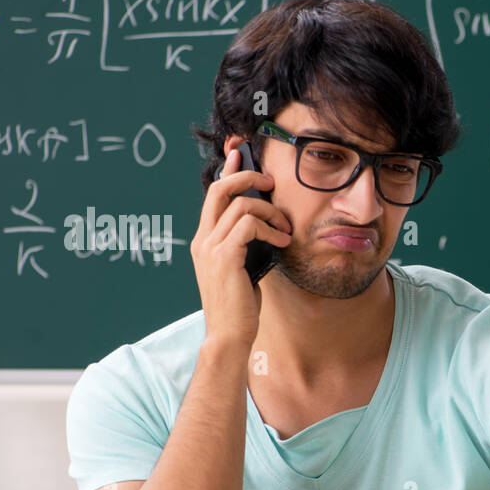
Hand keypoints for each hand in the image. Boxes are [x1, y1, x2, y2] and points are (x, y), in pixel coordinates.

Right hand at [191, 148, 292, 348]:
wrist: (229, 335)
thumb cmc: (239, 307)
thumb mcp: (242, 268)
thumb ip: (244, 245)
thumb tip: (265, 226)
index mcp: (204, 240)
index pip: (213, 195)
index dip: (227, 171)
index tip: (239, 154)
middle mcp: (202, 239)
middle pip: (220, 189)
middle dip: (247, 177)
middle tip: (271, 182)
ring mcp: (210, 247)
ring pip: (240, 205)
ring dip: (270, 211)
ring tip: (286, 228)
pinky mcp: (225, 257)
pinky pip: (249, 225)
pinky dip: (271, 229)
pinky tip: (283, 241)